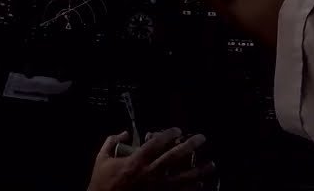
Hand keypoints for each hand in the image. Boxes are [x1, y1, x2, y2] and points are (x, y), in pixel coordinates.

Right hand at [87, 128, 214, 190]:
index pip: (156, 143)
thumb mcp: (102, 160)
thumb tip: (125, 133)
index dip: (168, 134)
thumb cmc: (102, 184)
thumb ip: (112, 142)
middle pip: (174, 157)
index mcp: (135, 162)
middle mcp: (149, 174)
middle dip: (190, 146)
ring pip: (183, 178)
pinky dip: (191, 190)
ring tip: (211, 165)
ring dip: (199, 171)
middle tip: (202, 138)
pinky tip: (200, 185)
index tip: (178, 130)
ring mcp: (156, 189)